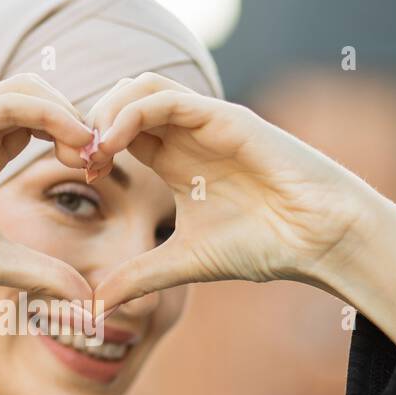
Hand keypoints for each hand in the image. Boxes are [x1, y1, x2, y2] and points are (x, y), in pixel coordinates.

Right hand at [0, 74, 95, 355]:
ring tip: (89, 150)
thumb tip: (86, 298)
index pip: (45, 125)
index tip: (100, 175)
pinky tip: (71, 141)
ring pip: (28, 88)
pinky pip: (8, 101)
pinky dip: (47, 113)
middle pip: (43, 98)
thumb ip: (41, 273)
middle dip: (80, 122)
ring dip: (68, 113)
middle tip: (101, 160)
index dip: (79, 142)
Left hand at [83, 73, 395, 346]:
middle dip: (91, 122)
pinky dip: (133, 113)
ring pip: (141, 87)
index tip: (77, 175)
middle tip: (77, 158)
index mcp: (176, 160)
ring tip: (92, 148)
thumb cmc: (264, 245)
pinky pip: (168, 98)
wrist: (318, 239)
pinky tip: (112, 143)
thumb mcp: (184, 263)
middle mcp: (188, 134)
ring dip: (107, 111)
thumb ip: (139, 278)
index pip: (119, 132)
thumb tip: (95, 307)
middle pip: (123, 100)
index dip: (91, 146)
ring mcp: (206, 122)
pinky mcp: (225, 117)